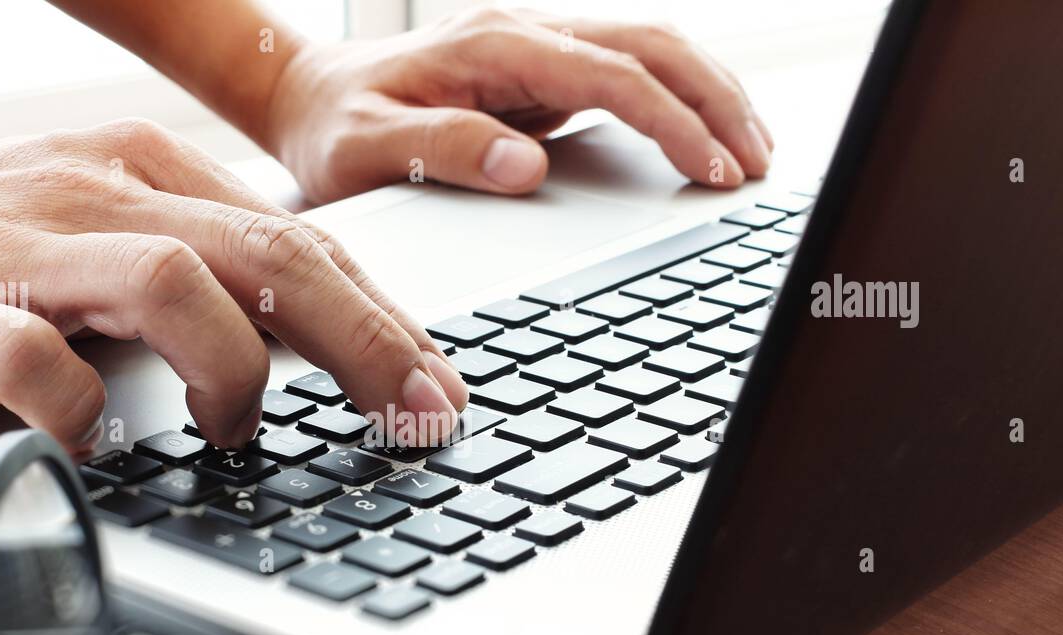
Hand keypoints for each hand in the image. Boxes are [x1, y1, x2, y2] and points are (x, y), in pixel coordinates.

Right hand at [0, 120, 466, 452]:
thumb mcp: (107, 229)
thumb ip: (201, 275)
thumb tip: (308, 350)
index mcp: (150, 173)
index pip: (300, 238)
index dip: (384, 317)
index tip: (437, 386)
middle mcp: (102, 195)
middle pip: (268, 253)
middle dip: (364, 341)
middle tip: (416, 415)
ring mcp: (25, 247)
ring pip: (170, 283)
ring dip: (231, 370)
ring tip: (236, 429)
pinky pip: (32, 357)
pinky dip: (82, 410)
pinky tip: (101, 445)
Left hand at [266, 7, 772, 203]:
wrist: (305, 95)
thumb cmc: (333, 128)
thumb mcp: (367, 150)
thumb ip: (444, 152)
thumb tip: (529, 167)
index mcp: (492, 49)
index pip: (611, 76)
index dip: (672, 122)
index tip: (713, 169)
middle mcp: (524, 36)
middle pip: (651, 46)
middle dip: (716, 101)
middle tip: (758, 165)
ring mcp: (535, 52)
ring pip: (649, 52)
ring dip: (708, 94)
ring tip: (751, 150)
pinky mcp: (537, 75)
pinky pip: (626, 75)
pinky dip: (676, 101)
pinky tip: (699, 135)